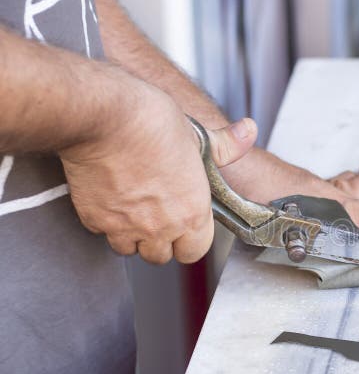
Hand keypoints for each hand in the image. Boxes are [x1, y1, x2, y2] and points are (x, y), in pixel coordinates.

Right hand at [59, 78, 256, 263]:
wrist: (105, 118)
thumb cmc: (151, 124)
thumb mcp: (198, 134)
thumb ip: (225, 145)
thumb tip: (248, 131)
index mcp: (192, 211)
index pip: (195, 251)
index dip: (190, 240)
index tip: (185, 226)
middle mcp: (160, 226)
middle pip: (161, 256)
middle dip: (160, 241)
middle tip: (157, 217)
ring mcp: (125, 226)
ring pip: (129, 249)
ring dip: (132, 236)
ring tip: (133, 210)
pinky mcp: (95, 219)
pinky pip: (101, 232)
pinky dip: (105, 222)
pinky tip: (109, 199)